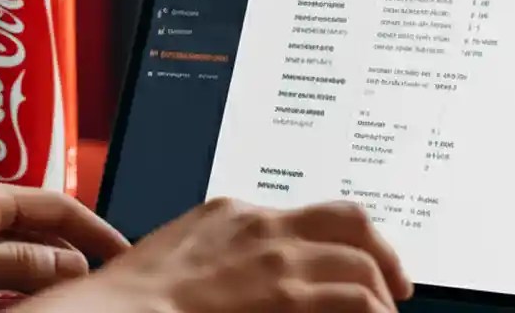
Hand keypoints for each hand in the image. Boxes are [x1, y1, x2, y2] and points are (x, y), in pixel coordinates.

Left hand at [0, 181, 129, 312]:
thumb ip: (17, 266)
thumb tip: (74, 264)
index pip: (59, 205)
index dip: (96, 228)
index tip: (127, 253)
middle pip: (42, 223)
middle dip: (78, 246)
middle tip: (109, 276)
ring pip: (18, 244)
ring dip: (48, 262)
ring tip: (76, 289)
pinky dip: (17, 277)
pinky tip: (24, 297)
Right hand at [17, 197, 412, 312]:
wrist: (118, 311)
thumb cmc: (134, 296)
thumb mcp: (180, 251)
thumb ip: (221, 250)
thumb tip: (244, 270)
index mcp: (235, 212)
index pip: (308, 214)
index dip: (344, 240)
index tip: (355, 261)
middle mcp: (264, 226)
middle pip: (350, 222)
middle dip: (382, 253)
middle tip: (396, 285)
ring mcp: (278, 260)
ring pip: (362, 262)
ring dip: (381, 292)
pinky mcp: (288, 297)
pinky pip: (355, 300)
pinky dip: (373, 312)